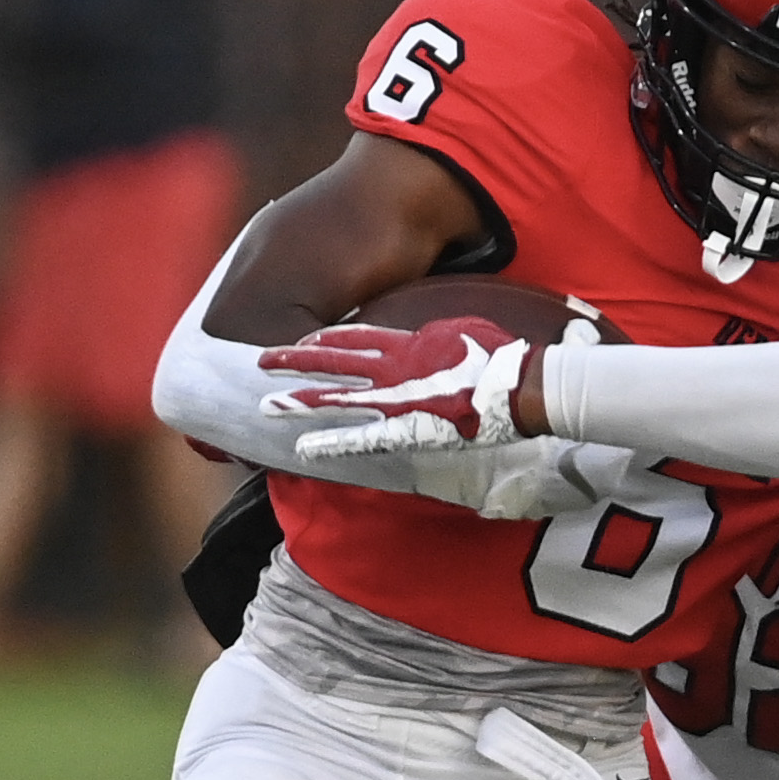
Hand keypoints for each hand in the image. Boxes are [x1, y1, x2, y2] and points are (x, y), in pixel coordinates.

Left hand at [261, 318, 529, 454]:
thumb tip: (433, 337)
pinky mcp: (405, 428)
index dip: (326, 339)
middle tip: (262, 361)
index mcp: (408, 343)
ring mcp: (396, 397)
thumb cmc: (500, 360)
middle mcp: (392, 368)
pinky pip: (360, 438)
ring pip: (337, 396)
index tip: (302, 342)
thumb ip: (439, 336)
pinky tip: (303, 449)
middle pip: (333, 361)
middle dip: (295, 362)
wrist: (517, 386)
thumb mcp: (463, 330)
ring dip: (299, 400)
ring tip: (266, 403)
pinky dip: (331, 443)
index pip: (355, 338)